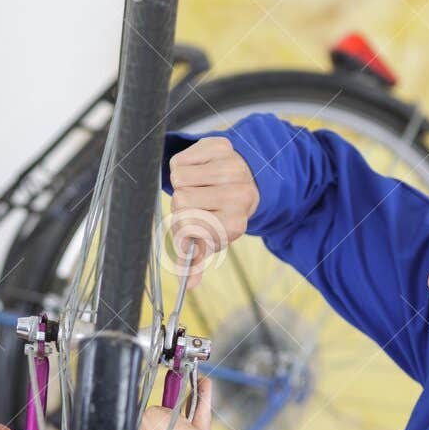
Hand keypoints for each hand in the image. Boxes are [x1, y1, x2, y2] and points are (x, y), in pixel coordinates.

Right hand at [167, 136, 259, 286]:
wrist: (249, 177)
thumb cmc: (223, 212)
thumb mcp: (214, 237)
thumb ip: (197, 258)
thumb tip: (188, 283)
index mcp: (235, 221)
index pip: (188, 228)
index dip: (182, 230)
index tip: (189, 231)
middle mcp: (237, 193)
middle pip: (181, 201)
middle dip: (180, 206)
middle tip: (194, 207)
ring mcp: (231, 167)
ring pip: (179, 178)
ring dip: (181, 185)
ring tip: (197, 188)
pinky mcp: (220, 145)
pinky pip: (180, 159)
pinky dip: (182, 166)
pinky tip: (198, 171)